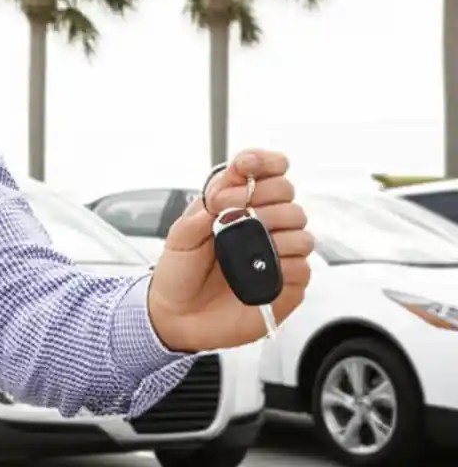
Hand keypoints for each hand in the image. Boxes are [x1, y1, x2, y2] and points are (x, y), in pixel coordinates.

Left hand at [147, 149, 313, 352]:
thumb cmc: (178, 275)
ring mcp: (276, 253)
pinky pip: (302, 267)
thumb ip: (199, 215)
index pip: (263, 172)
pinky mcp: (286, 283)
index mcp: (236, 206)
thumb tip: (221, 200)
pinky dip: (282, 264)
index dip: (262, 162)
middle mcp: (262, 225)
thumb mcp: (178, 239)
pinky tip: (258, 270)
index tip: (247, 164)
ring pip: (300, 228)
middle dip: (261, 196)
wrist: (177, 317)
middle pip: (287, 194)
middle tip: (227, 210)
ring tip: (244, 244)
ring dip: (274, 230)